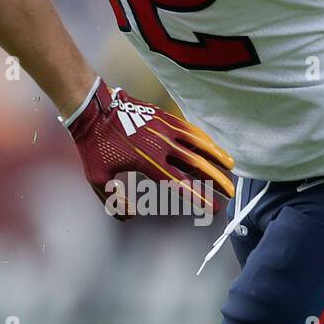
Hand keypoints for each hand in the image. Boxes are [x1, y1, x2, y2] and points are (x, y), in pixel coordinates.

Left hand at [64, 80, 235, 220]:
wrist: (92, 109)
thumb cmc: (93, 144)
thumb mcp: (98, 177)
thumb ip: (114, 200)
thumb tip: (130, 215)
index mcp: (148, 161)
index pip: (180, 184)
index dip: (200, 197)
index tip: (214, 207)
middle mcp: (161, 144)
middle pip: (197, 165)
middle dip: (216, 181)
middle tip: (229, 193)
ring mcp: (164, 127)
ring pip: (198, 143)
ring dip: (216, 156)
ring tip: (231, 167)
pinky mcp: (162, 116)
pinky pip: (188, 128)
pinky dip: (203, 138)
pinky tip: (211, 145)